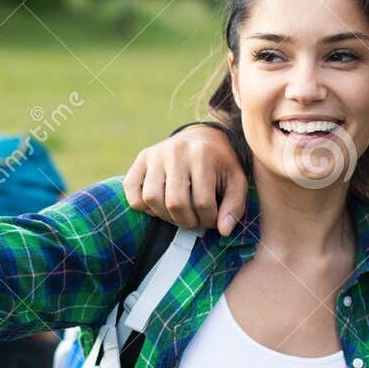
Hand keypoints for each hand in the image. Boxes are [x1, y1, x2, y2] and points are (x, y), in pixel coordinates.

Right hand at [124, 123, 248, 234]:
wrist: (202, 136)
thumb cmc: (221, 164)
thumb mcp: (237, 181)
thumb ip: (234, 206)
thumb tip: (223, 231)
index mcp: (202, 154)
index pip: (202, 203)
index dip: (208, 220)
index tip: (212, 220)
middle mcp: (176, 151)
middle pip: (175, 203)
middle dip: (187, 221)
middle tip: (194, 220)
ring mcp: (155, 153)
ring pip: (151, 199)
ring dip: (165, 216)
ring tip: (178, 213)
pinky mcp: (142, 158)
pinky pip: (132, 191)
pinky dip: (142, 205)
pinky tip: (159, 205)